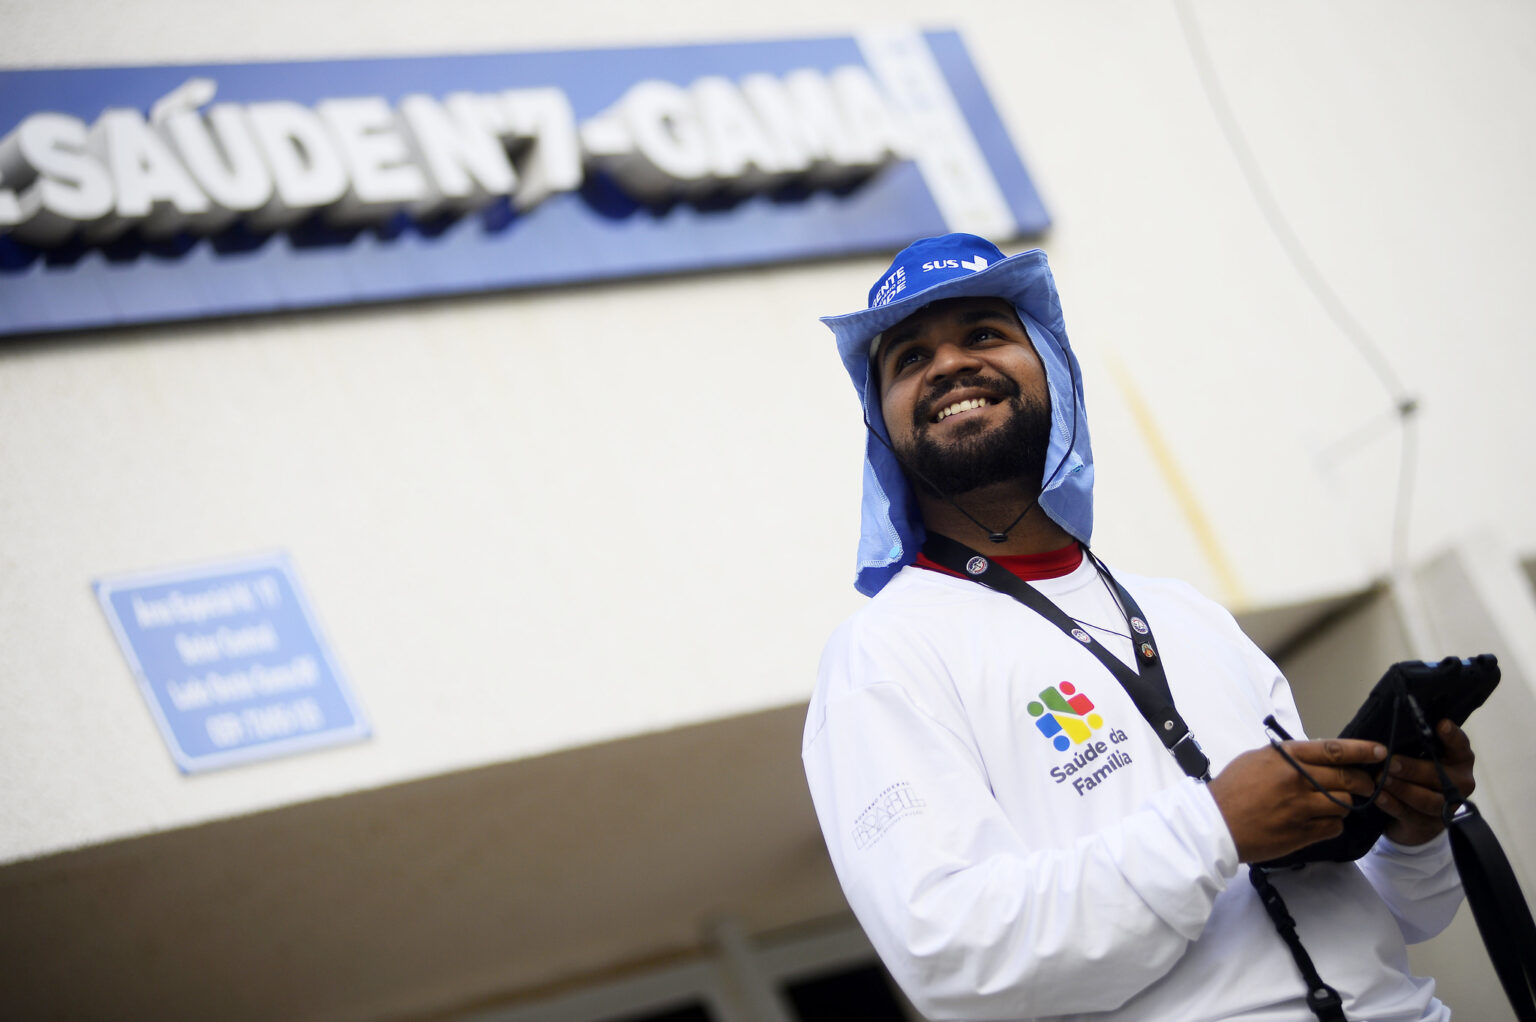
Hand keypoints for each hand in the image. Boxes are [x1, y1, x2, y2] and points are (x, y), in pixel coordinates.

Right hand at [1208, 738, 1385, 862]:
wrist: (1215, 824)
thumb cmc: (1232, 789)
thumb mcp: (1256, 759)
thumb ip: (1289, 757)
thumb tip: (1316, 758)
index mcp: (1287, 758)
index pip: (1335, 750)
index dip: (1363, 751)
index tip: (1381, 753)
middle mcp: (1298, 781)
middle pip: (1348, 779)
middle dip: (1364, 782)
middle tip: (1367, 785)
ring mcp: (1301, 808)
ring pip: (1344, 805)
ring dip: (1344, 805)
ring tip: (1330, 806)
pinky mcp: (1302, 833)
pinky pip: (1334, 827)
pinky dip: (1332, 824)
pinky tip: (1320, 822)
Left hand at [1376, 720, 1476, 845]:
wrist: (1416, 814)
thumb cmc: (1416, 772)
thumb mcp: (1418, 755)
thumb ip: (1413, 743)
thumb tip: (1390, 722)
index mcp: (1459, 759)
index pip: (1460, 746)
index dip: (1452, 736)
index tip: (1440, 724)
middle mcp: (1460, 783)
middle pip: (1440, 776)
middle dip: (1413, 769)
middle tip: (1390, 762)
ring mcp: (1448, 806)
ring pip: (1427, 800)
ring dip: (1402, 788)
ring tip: (1381, 779)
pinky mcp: (1430, 825)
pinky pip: (1411, 815)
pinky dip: (1393, 805)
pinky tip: (1378, 797)